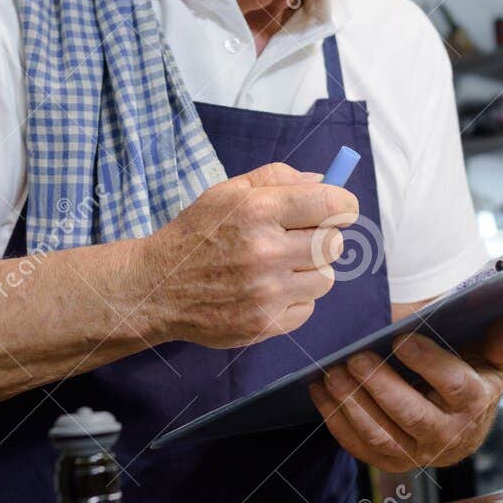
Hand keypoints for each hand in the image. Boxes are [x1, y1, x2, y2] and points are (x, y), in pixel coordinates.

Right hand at [144, 162, 357, 348]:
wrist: (158, 287)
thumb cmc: (197, 234)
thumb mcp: (229, 192)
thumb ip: (278, 178)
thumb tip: (325, 180)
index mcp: (258, 210)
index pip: (332, 205)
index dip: (343, 205)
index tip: (339, 209)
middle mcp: (265, 251)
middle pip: (334, 243)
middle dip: (322, 238)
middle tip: (299, 239)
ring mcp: (265, 292)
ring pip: (326, 278)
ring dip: (309, 271)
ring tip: (280, 267)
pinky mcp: (264, 324)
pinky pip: (308, 308)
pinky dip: (295, 300)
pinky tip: (269, 291)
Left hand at [308, 313, 502, 471]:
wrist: (463, 426)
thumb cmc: (473, 379)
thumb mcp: (492, 358)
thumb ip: (502, 338)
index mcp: (473, 402)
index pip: (451, 384)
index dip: (426, 362)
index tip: (399, 337)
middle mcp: (446, 435)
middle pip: (410, 414)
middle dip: (379, 385)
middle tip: (355, 357)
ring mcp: (416, 453)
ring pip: (381, 434)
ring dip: (351, 404)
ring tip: (332, 372)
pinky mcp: (390, 462)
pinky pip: (359, 446)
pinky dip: (335, 420)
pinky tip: (320, 391)